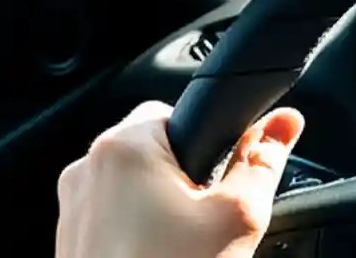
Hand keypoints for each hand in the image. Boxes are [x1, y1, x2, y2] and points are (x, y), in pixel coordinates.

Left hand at [57, 101, 304, 257]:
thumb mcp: (238, 217)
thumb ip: (264, 162)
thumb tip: (284, 124)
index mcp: (124, 147)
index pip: (183, 111)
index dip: (216, 144)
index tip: (229, 178)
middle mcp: (87, 170)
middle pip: (160, 152)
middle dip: (191, 181)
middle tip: (211, 223)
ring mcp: (72, 210)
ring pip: (138, 189)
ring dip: (166, 210)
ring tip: (186, 250)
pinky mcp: (70, 244)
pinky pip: (117, 220)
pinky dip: (143, 236)